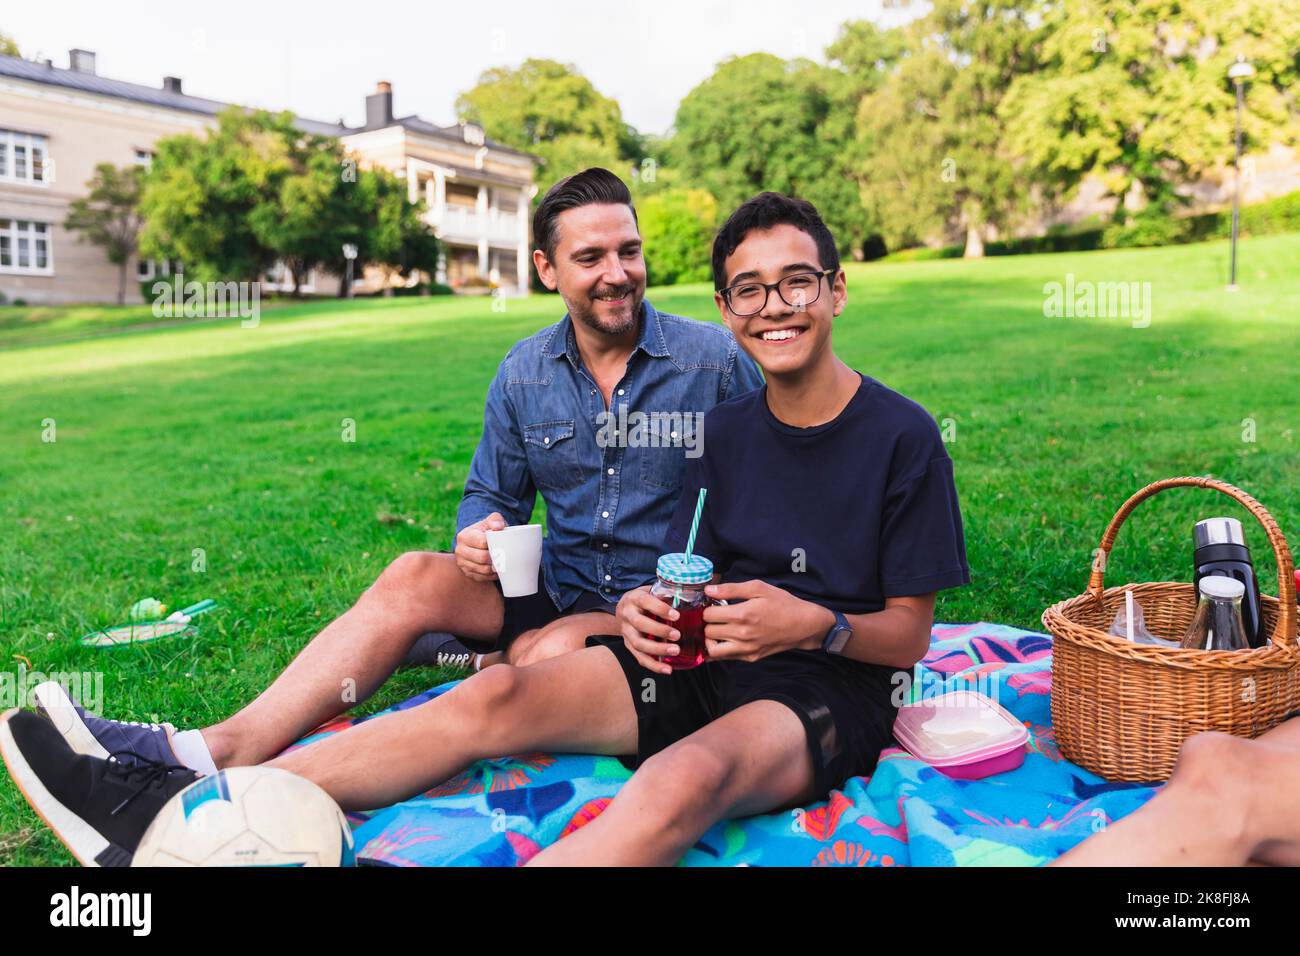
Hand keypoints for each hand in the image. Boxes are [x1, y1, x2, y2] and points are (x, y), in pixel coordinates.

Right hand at [453, 512, 506, 582]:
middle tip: (505, 555)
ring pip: (483, 569)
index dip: (494, 544)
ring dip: (495, 568)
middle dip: (496, 557)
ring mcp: (462, 563)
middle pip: (482, 558)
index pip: (482, 542)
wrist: (479, 542)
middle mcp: (460, 550)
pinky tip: (497, 569)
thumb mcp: (491, 521)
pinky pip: (482, 578)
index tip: (502, 544)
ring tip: (503, 562)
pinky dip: (492, 575)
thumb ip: (496, 520)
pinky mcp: (467, 573)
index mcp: (464, 536)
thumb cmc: (488, 530)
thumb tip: (498, 527)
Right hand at [616, 586, 679, 674]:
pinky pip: (639, 657)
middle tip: (677, 635)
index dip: (660, 608)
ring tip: (675, 651)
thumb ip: (665, 595)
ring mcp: (625, 631)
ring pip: (638, 643)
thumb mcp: (651, 592)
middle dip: (659, 630)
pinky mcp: (628, 645)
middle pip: (639, 623)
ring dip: (657, 649)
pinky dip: (653, 665)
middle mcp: (626, 614)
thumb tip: (689, 597)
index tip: (676, 615)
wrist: (623, 609)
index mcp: (634, 598)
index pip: (645, 601)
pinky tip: (667, 669)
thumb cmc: (644, 600)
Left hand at [702, 580, 835, 661]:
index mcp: (742, 614)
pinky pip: (725, 658)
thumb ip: (731, 589)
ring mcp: (746, 649)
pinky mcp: (750, 657)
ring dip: (710, 639)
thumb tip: (708, 590)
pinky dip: (719, 650)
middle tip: (715, 616)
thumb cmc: (783, 604)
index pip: (709, 615)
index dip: (707, 608)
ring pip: (712, 649)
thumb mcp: (759, 588)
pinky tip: (724, 639)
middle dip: (708, 623)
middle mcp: (741, 634)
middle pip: (708, 631)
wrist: (803, 625)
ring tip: (717, 629)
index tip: (713, 605)